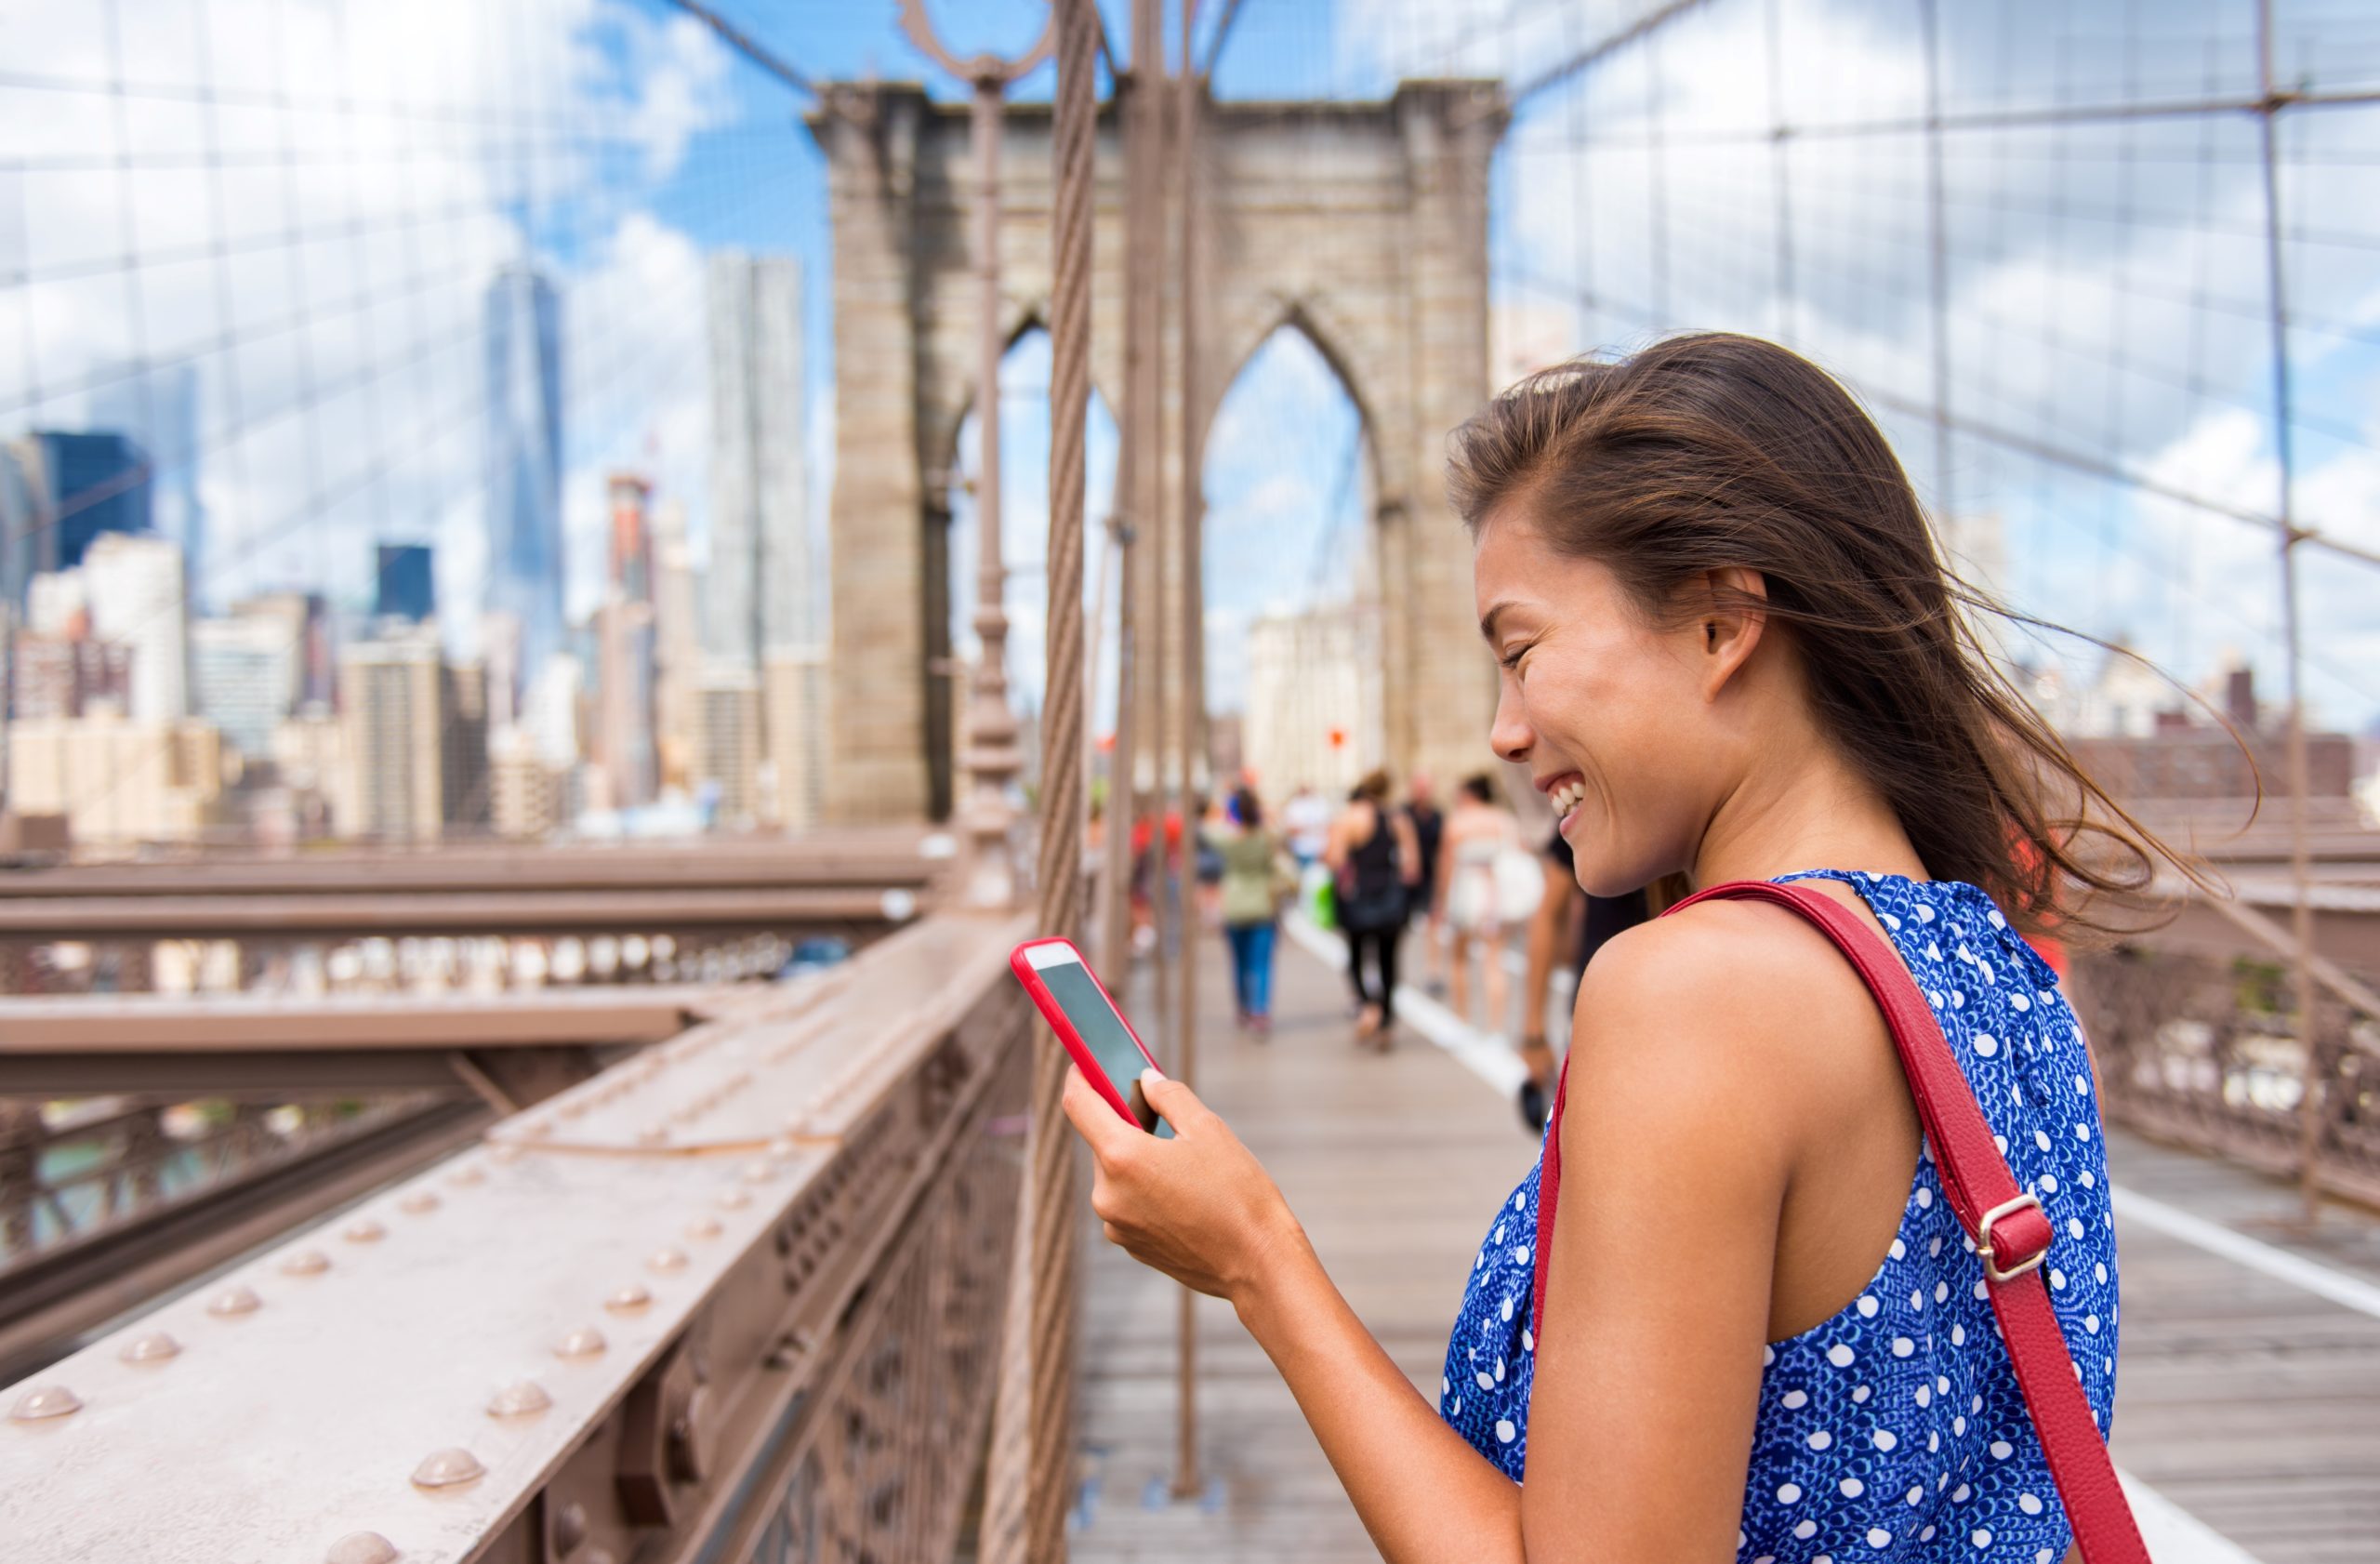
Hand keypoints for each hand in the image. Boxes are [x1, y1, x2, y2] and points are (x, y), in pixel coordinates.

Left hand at [1061, 1066, 1307, 1302]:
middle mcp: (1107, 1194)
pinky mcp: (1130, 1245)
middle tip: (1159, 1113)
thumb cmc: (1238, 1194)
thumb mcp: (1208, 1129)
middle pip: (1101, 1141)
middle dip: (1124, 1123)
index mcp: (1122, 1157)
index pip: (1079, 1104)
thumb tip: (1147, 1081)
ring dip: (1137, 1158)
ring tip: (1184, 1162)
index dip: (1079, 1077)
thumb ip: (1169, 1095)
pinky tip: (1183, 1193)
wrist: (1258, 1263)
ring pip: (1115, 1174)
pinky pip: (1126, 1203)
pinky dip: (1144, 1189)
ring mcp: (1116, 1225)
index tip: (1084, 1065)